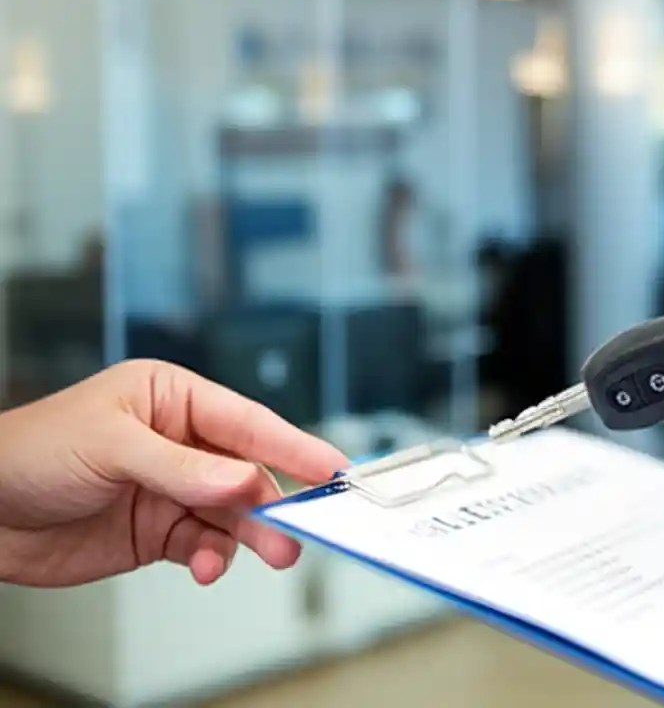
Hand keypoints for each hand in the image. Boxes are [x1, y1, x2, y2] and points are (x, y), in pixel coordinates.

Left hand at [0, 360, 348, 587]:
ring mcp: (172, 489)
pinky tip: (209, 566)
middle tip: (303, 526)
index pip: (246, 420)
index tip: (332, 467)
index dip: (292, 444)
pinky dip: (215, 558)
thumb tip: (242, 481)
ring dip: (253, 536)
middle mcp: (180, 442)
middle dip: (276, 501)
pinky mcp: (159, 532)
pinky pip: (205, 545)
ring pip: (233, 514)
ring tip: (273, 555)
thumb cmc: (28, 454)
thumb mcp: (109, 447)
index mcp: (171, 398)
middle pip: (249, 471)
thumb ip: (181, 468)